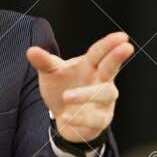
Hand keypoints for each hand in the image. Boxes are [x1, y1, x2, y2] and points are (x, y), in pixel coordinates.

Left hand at [26, 29, 133, 143]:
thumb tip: (31, 51)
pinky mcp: (101, 120)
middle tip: (126, 48)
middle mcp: (102, 81)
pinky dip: (80, 118)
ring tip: (66, 96)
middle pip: (111, 68)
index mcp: (90, 66)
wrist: (64, 116)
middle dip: (117, 58)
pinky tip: (65, 116)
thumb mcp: (51, 73)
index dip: (110, 44)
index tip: (122, 36)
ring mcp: (104, 101)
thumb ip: (43, 62)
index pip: (100, 52)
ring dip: (87, 94)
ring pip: (105, 94)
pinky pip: (94, 119)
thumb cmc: (63, 87)